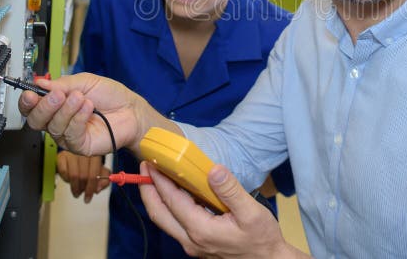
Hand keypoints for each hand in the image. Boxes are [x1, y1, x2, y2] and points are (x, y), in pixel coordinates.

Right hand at [18, 72, 155, 155]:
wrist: (131, 109)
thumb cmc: (110, 96)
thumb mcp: (85, 82)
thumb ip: (62, 83)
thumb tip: (39, 83)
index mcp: (56, 105)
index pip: (32, 108)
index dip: (27, 102)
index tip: (30, 93)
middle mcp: (58, 122)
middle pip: (36, 121)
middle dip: (44, 107)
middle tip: (58, 95)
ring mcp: (68, 135)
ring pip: (54, 127)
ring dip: (67, 110)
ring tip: (81, 98)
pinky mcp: (80, 146)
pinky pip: (71, 135)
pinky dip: (78, 119)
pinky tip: (88, 108)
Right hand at [57, 151, 109, 202]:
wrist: (73, 156)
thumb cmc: (88, 165)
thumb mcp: (99, 172)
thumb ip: (103, 181)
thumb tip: (97, 190)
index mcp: (96, 155)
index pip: (94, 173)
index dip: (92, 187)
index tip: (89, 197)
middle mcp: (84, 152)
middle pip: (84, 175)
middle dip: (83, 188)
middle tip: (82, 194)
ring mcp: (72, 153)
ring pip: (74, 175)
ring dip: (75, 187)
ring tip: (76, 191)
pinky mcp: (62, 156)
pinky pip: (64, 172)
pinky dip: (66, 179)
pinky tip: (69, 180)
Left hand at [138, 162, 307, 257]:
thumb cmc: (262, 238)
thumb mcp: (251, 212)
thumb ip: (230, 190)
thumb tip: (213, 170)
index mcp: (201, 230)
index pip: (173, 201)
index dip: (160, 180)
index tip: (151, 162)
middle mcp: (191, 240)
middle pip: (159, 214)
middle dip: (148, 190)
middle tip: (144, 167)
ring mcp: (192, 244)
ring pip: (164, 221)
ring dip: (156, 199)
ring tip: (154, 177)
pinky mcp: (197, 244)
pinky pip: (175, 224)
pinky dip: (168, 206)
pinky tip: (176, 193)